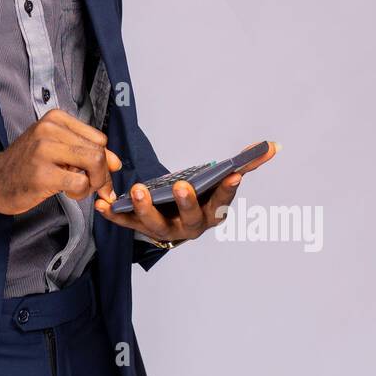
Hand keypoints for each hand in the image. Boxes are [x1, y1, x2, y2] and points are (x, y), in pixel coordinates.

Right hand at [0, 109, 122, 214]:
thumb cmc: (26, 165)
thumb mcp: (56, 148)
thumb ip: (85, 151)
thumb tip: (116, 162)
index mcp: (54, 119)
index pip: (98, 138)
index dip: (104, 159)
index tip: (96, 173)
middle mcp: (49, 129)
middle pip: (99, 151)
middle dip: (103, 174)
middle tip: (94, 187)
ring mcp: (44, 151)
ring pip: (94, 163)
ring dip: (94, 183)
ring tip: (80, 188)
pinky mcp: (43, 174)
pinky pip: (80, 183)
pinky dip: (81, 193)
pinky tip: (68, 193)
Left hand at [94, 170, 246, 244]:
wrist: (175, 219)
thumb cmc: (200, 197)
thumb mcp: (221, 181)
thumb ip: (246, 163)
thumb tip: (272, 146)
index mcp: (211, 214)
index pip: (222, 204)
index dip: (228, 191)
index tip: (234, 175)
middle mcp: (189, 226)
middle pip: (189, 219)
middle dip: (185, 203)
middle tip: (180, 186)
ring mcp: (164, 229)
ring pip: (155, 225)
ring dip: (145, 209)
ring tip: (136, 190)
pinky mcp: (139, 227)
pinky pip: (126, 224)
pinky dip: (114, 216)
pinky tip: (103, 204)